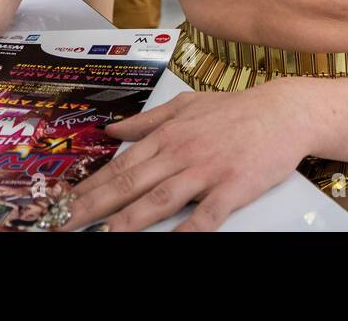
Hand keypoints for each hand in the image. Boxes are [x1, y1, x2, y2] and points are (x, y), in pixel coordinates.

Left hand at [54, 81, 310, 231]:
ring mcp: (205, 170)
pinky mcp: (232, 187)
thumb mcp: (186, 105)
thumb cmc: (236, 110)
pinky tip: (171, 242)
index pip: (119, 166)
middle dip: (92, 208)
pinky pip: (205, 215)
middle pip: (128, 184)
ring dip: (128, 221)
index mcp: (167, 134)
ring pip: (159, 200)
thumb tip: (111, 129)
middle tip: (65, 224)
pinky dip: (187, 230)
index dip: (88, 187)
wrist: (284, 111)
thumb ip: (147, 120)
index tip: (63, 204)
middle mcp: (180, 152)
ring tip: (104, 237)